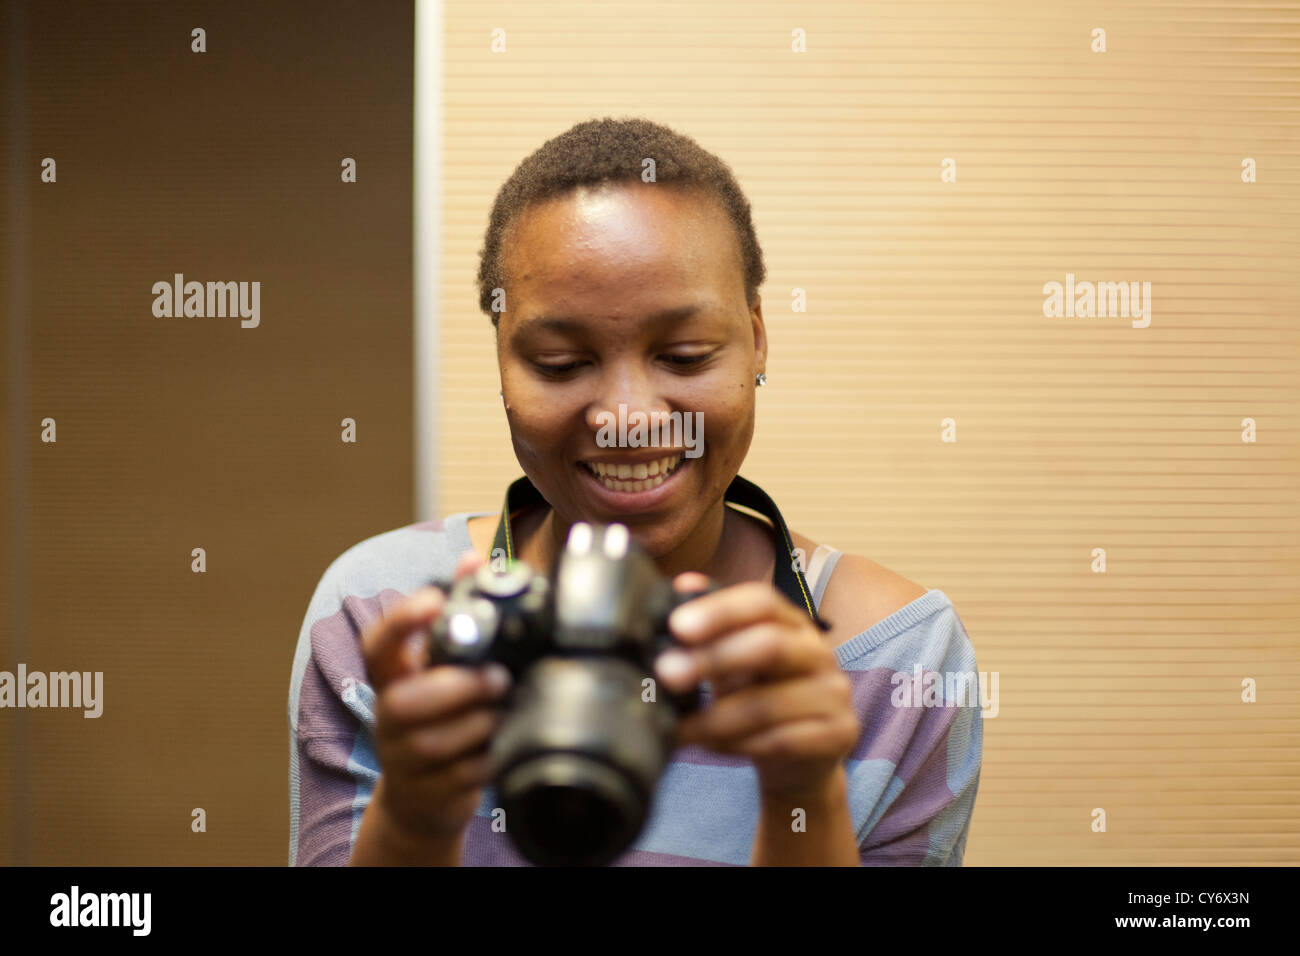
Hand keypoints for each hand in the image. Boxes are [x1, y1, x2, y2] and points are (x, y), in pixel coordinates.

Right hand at [357, 551, 511, 852]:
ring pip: (434, 743)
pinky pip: (461, 777)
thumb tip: (476, 559)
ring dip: (479, 723)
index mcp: (392, 679)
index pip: (378, 645)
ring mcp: (404, 760)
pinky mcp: (430, 794)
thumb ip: (458, 613)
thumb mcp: (441, 667)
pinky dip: (488, 760)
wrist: (422, 800)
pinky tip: (502, 746)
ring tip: (504, 709)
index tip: (434, 601)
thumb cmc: (438, 718)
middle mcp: (390, 718)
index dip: (401, 621)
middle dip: (455, 687)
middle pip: (402, 702)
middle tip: (497, 678)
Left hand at [654, 574, 859, 796]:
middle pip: (770, 645)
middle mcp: (819, 651)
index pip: (762, 601)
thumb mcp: (733, 660)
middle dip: (713, 658)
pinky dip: (739, 746)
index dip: (719, 610)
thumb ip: (713, 627)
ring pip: (769, 704)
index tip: (677, 626)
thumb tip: (683, 585)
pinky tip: (712, 746)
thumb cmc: (760, 696)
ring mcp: (835, 693)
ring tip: (680, 728)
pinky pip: (782, 741)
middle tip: (667, 674)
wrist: (800, 758)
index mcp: (792, 622)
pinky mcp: (840, 733)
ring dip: (715, 718)